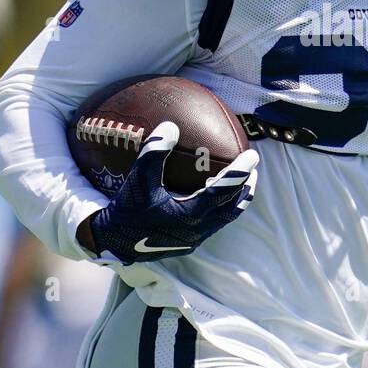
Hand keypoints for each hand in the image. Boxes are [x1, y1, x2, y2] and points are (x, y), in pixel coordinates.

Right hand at [84, 121, 258, 264]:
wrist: (113, 242)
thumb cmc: (126, 210)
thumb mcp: (137, 180)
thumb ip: (153, 153)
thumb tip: (170, 125)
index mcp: (189, 214)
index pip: (223, 191)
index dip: (240, 174)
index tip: (253, 156)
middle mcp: (197, 229)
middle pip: (232, 207)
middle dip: (246, 187)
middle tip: (254, 168)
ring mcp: (194, 238)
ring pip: (225, 218)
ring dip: (236, 199)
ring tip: (244, 183)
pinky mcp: (187, 242)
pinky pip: (213, 223)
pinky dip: (221, 208)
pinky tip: (215, 197)